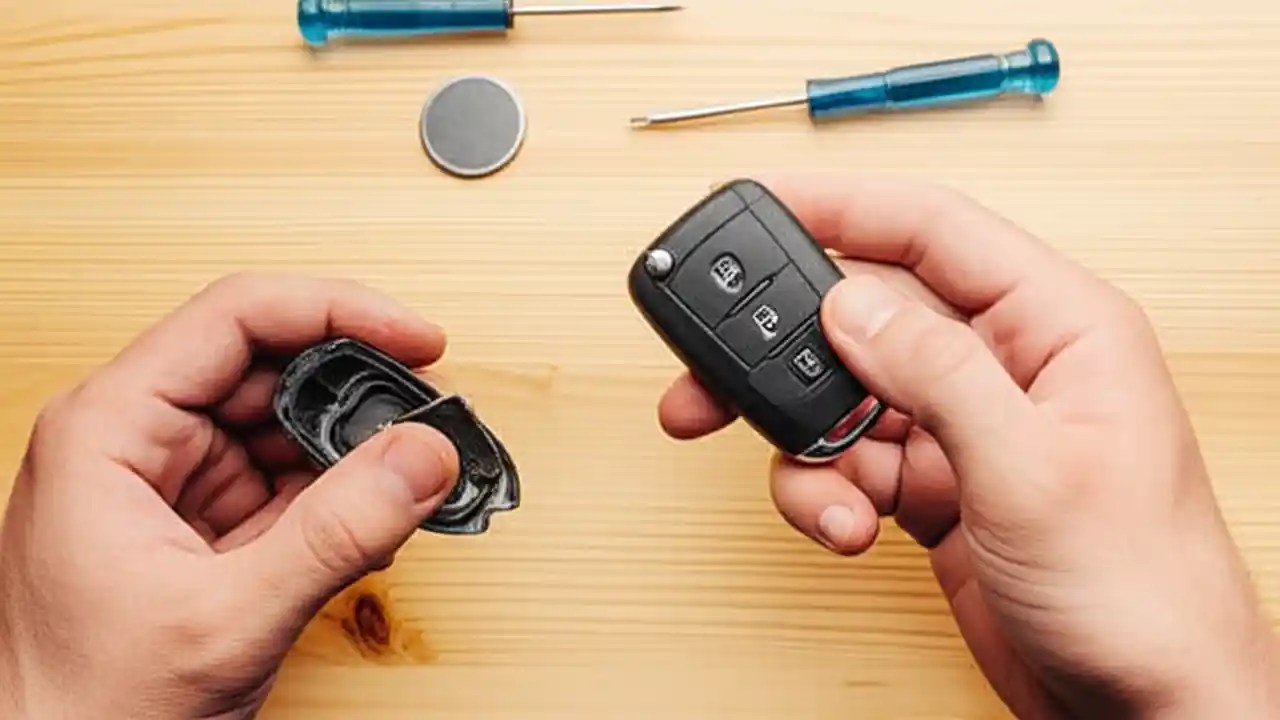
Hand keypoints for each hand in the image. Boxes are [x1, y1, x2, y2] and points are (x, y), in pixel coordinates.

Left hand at [0, 274, 458, 718]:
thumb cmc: (84, 710)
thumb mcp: (226, 618)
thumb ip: (336, 532)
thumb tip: (423, 454)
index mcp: (110, 428)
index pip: (237, 319)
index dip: (339, 313)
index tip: (417, 340)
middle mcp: (138, 440)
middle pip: (271, 368)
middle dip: (359, 393)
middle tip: (428, 421)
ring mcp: (171, 483)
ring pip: (286, 427)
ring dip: (353, 454)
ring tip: (404, 489)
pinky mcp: (201, 525)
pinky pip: (287, 483)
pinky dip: (337, 501)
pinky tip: (368, 529)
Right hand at [659, 177, 1279, 717]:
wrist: (1145, 709)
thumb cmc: (1143, 592)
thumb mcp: (1031, 469)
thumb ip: (936, 373)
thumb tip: (849, 303)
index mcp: (1055, 328)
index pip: (934, 231)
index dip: (842, 207)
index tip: (762, 203)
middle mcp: (1005, 368)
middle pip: (868, 318)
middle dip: (789, 349)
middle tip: (714, 372)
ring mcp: (965, 430)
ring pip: (847, 400)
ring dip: (808, 445)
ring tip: (818, 489)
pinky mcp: (935, 489)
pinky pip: (851, 464)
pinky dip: (828, 493)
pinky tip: (849, 526)